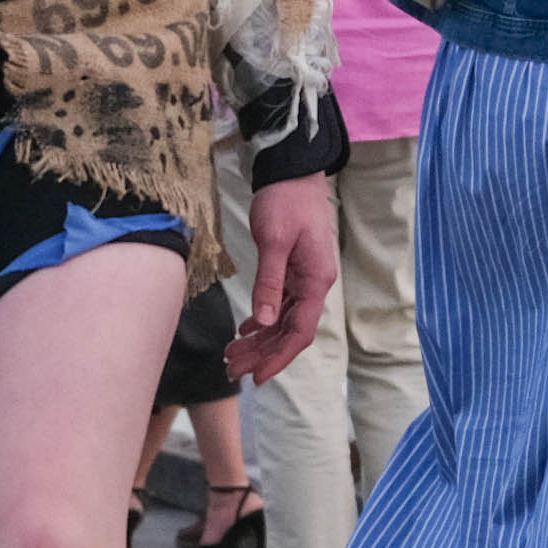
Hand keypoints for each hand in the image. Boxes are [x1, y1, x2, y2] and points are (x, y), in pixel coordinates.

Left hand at [223, 172, 338, 385]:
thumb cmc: (285, 201)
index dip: (278, 357)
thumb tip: (263, 322)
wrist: (292, 171)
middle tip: (230, 370)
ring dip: (259, 340)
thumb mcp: (274, 241)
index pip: (299, 332)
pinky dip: (262, 320)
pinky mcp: (294, 271)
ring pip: (282, 321)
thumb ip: (270, 282)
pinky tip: (244, 329)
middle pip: (289, 331)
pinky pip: (280, 305)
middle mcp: (314, 285)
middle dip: (261, 354)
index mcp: (316, 282)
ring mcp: (305, 279)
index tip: (256, 377)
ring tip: (231, 355)